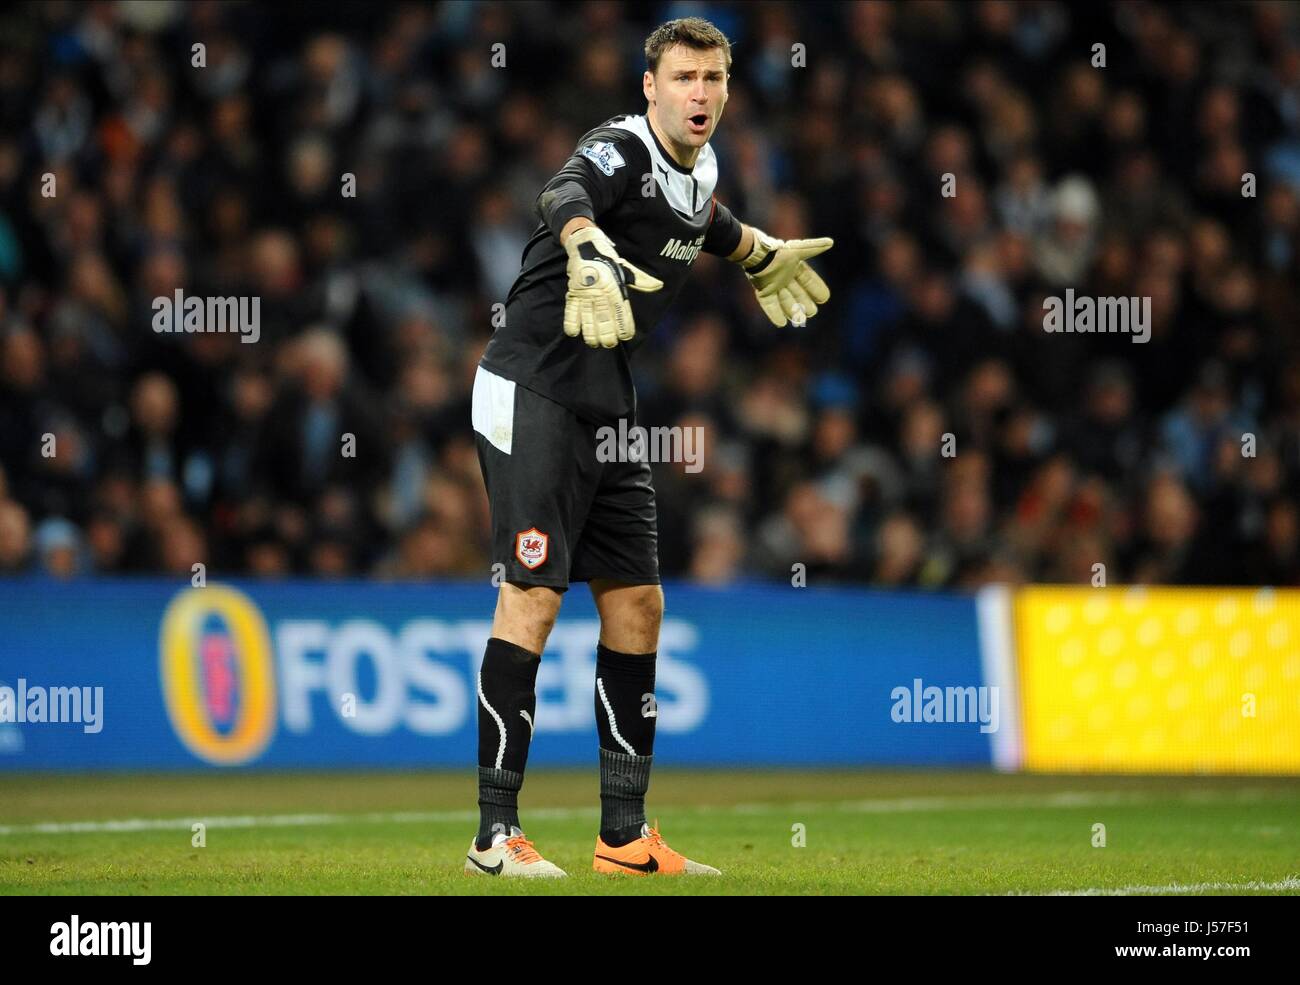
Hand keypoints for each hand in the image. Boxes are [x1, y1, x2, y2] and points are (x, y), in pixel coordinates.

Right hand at [563, 226, 663, 347]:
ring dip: (590, 332)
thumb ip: (641, 280)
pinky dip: (571, 322)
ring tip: (594, 343)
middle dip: (606, 334)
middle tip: (609, 344)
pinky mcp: (573, 292)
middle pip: (603, 318)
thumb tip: (659, 285)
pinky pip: (570, 310)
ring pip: (587, 318)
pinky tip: (574, 333)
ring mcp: (585, 293)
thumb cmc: (607, 258)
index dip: (623, 325)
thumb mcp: (625, 267)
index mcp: (614, 287)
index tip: (625, 336)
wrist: (585, 243)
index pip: (621, 311)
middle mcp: (600, 292)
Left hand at [739, 228, 832, 326]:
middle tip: (812, 312)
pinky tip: (781, 323)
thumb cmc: (779, 252)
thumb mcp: (799, 250)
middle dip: (805, 303)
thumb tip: (830, 242)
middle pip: (798, 293)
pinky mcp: (763, 292)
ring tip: (800, 320)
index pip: (809, 280)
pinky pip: (770, 305)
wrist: (759, 254)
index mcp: (795, 268)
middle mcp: (785, 278)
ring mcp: (774, 285)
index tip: (824, 298)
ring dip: (792, 310)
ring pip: (785, 301)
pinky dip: (775, 314)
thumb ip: (814, 247)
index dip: (816, 289)